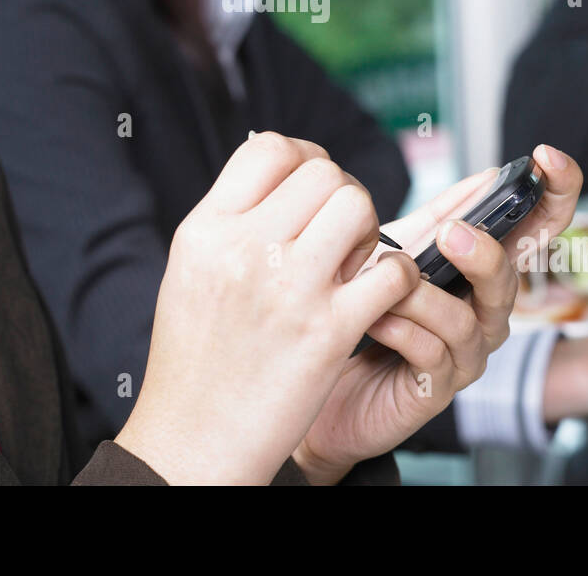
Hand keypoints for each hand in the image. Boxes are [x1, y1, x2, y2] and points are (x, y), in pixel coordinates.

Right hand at [115, 132, 420, 484]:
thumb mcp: (191, 270)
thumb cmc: (196, 358)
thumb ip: (233, 219)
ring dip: (370, 231)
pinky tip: (377, 297)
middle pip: (324, 174)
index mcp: (206, 229)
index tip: (314, 184)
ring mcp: (289, 288)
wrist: (193, 440)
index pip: (269, 148)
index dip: (304, 157)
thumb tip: (282, 169)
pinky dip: (396, 278)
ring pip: (359, 208)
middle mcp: (244, 249)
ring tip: (355, 263)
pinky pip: (391, 270)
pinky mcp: (329, 331)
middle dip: (344, 195)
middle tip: (341, 233)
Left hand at [291, 144, 584, 483]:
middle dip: (484, 254)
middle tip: (451, 233)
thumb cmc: (369, 305)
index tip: (546, 157)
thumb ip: (443, 217)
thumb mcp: (401, 250)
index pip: (538, 231)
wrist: (321, 368)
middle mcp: (486, 314)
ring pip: (467, 322)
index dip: (555, 193)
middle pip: (510, 280)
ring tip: (386, 282)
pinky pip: (433, 355)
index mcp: (485, 272)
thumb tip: (488, 175)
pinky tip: (376, 318)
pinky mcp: (436, 389)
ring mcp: (466, 355)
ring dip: (424, 297)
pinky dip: (403, 331)